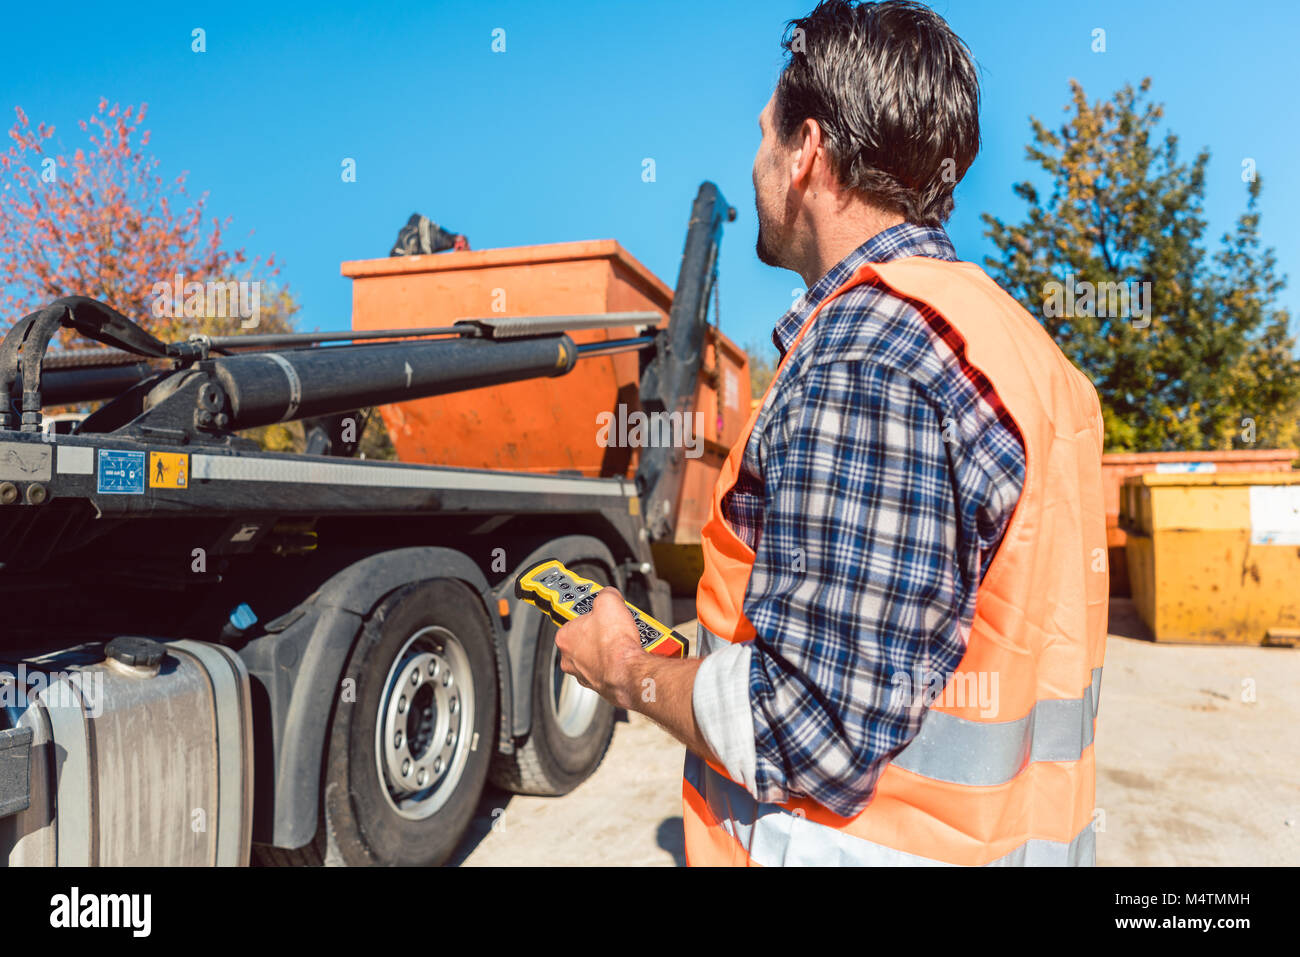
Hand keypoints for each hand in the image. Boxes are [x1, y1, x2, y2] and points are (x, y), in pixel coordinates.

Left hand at [553, 587, 644, 709]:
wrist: (629, 670)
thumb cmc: (614, 643)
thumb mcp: (609, 601)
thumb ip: (605, 594)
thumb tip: (609, 594)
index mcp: (564, 637)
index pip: (574, 619)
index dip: (590, 614)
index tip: (599, 612)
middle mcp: (569, 659)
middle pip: (586, 638)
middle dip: (601, 632)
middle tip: (614, 627)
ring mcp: (584, 674)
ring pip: (597, 655)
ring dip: (609, 648)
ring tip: (624, 640)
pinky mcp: (600, 684)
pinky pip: (609, 668)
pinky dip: (617, 662)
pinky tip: (626, 655)